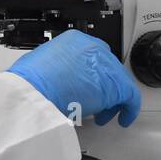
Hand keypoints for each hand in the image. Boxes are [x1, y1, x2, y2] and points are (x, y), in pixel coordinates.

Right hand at [7, 30, 141, 125]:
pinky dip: (128, 109)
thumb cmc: (30, 84)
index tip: (91, 88)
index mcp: (74, 40)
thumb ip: (55, 69)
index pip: (93, 58)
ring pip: (119, 83)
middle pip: (108, 70)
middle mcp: (93, 48)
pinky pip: (130, 96)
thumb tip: (57, 80)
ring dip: (112, 101)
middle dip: (103, 90)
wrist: (34, 94)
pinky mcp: (115, 84)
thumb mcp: (39, 65)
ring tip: (102, 116)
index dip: (93, 77)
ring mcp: (106, 65)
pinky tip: (123, 119)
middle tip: (96, 105)